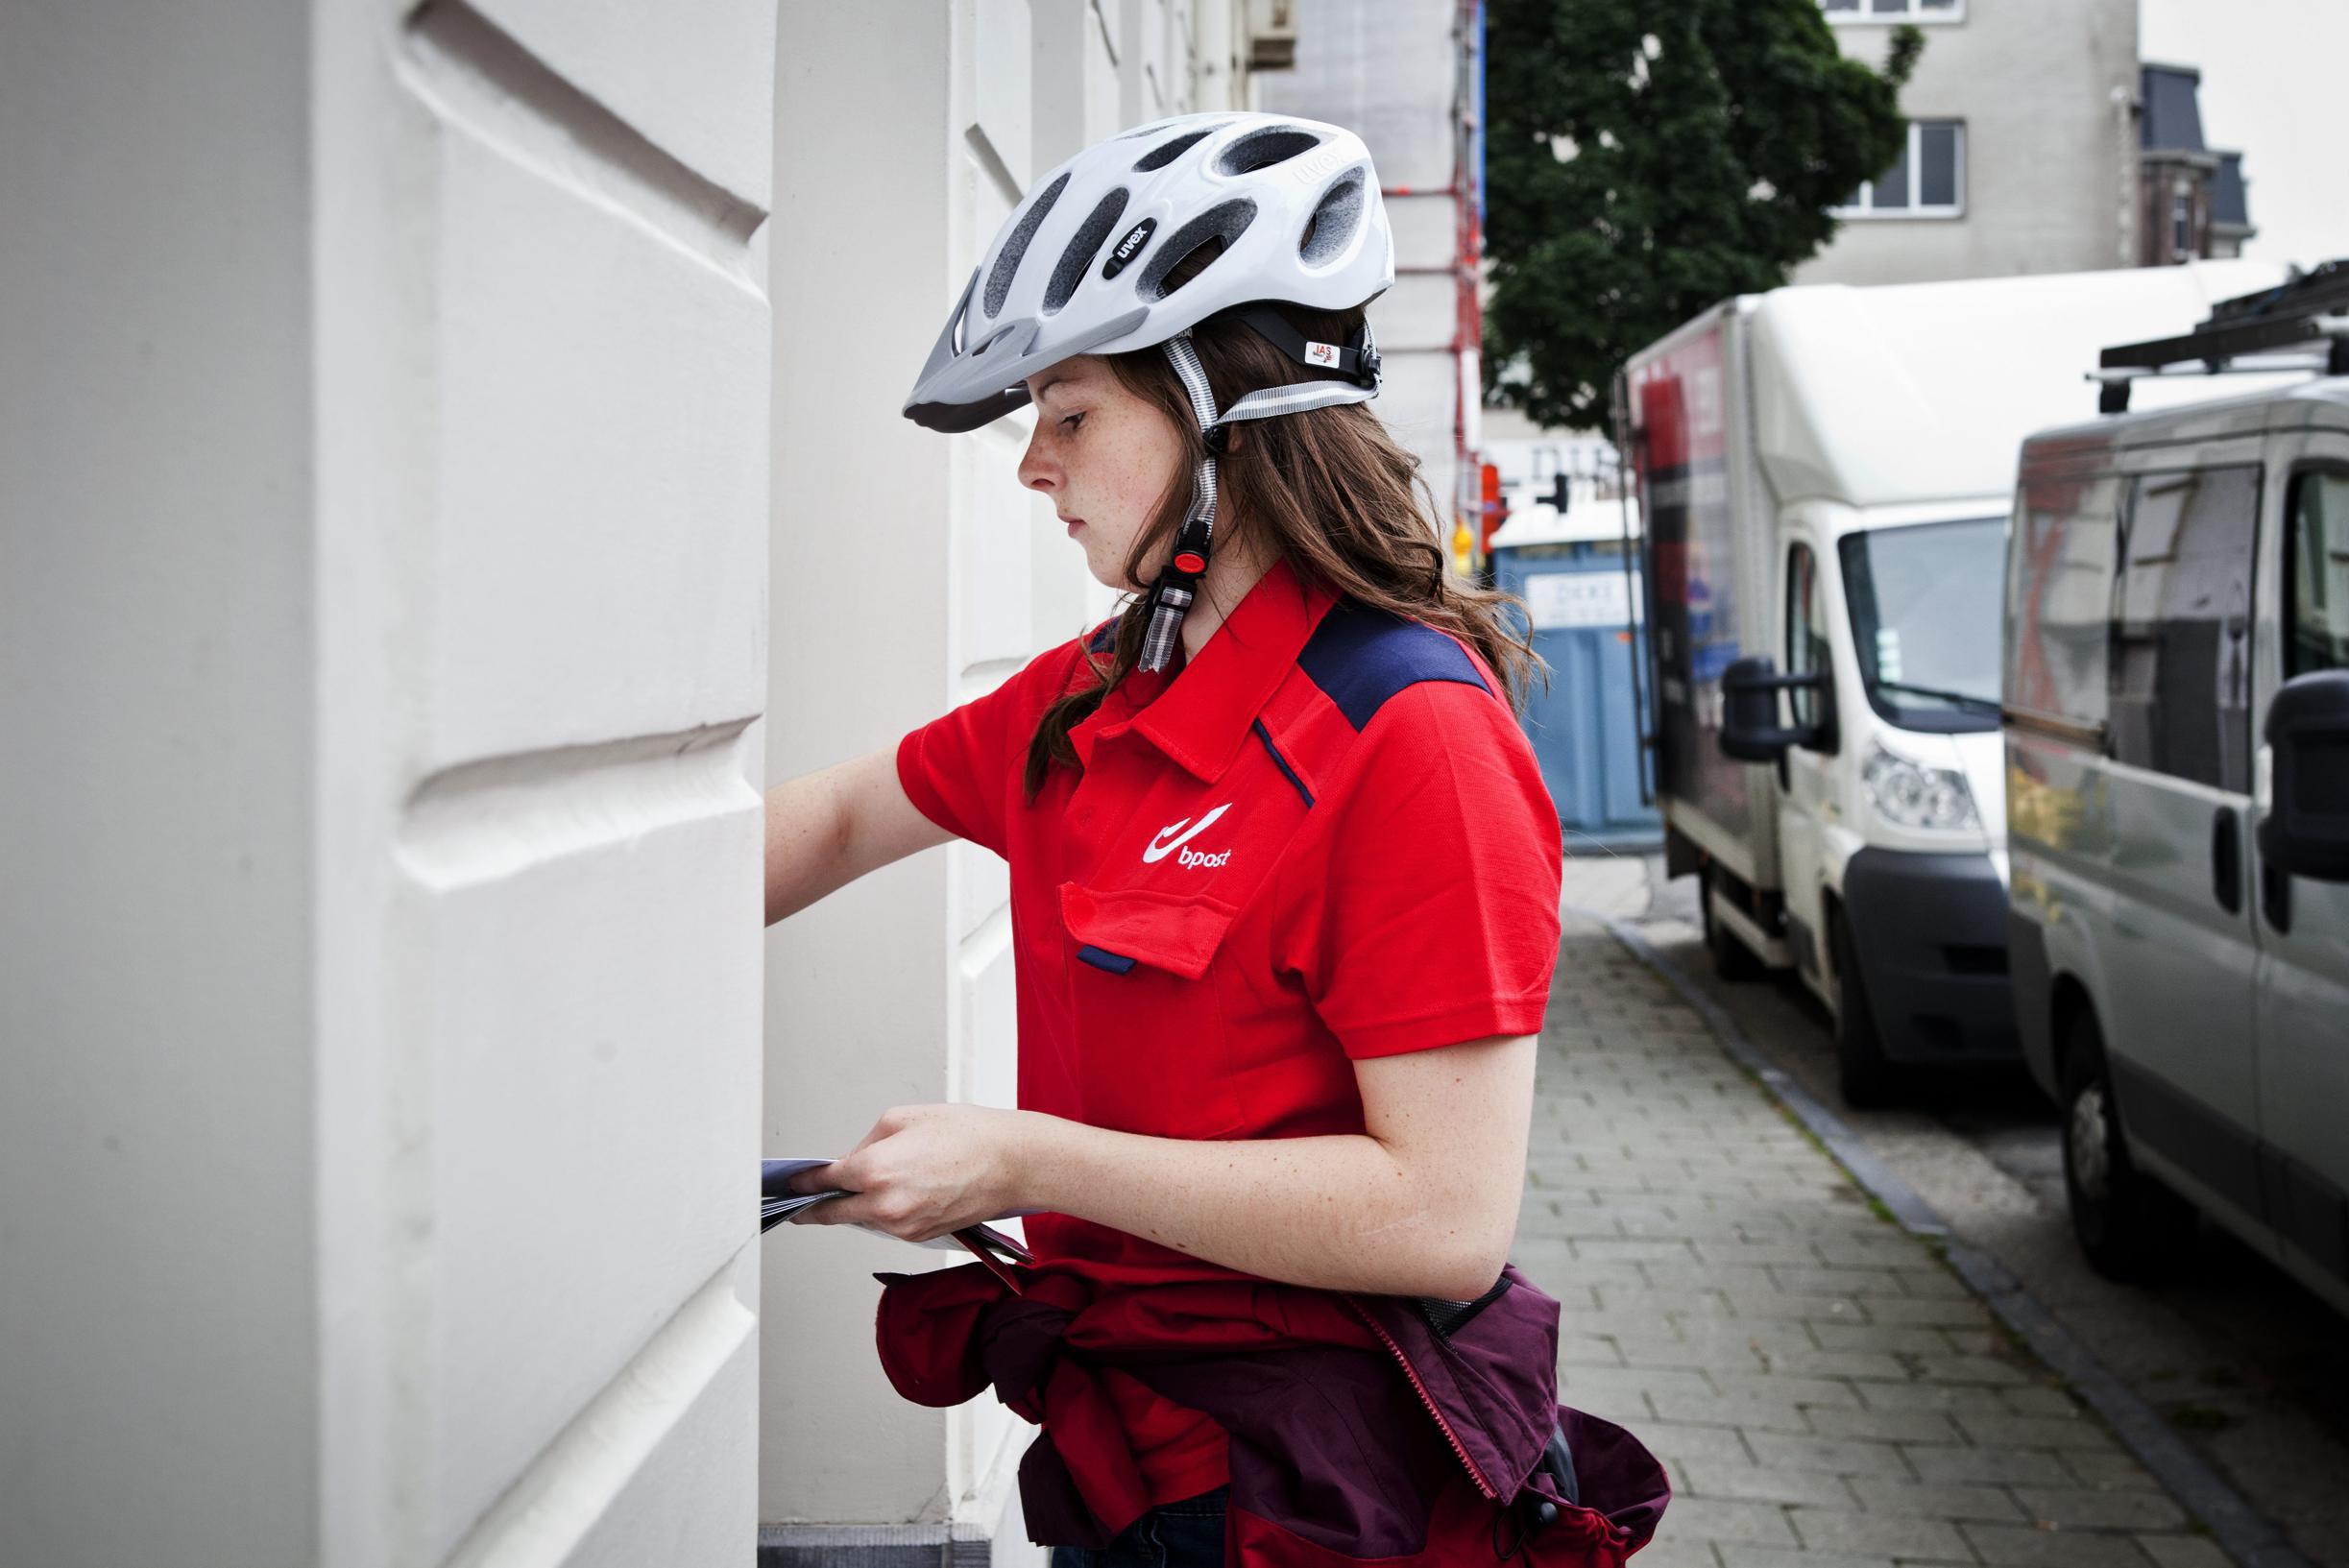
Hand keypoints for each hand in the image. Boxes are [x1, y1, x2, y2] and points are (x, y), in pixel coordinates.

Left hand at [786, 1104, 1032, 1242]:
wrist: (1013, 1163)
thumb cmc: (967, 1134)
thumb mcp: (903, 1118)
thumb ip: (867, 1144)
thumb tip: (850, 1162)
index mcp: (873, 1172)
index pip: (823, 1183)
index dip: (802, 1184)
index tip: (791, 1185)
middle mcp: (883, 1206)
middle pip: (834, 1213)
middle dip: (816, 1206)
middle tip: (803, 1201)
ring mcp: (901, 1227)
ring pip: (863, 1218)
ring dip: (857, 1204)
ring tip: (866, 1183)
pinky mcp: (919, 1236)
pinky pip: (888, 1224)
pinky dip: (884, 1210)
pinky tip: (897, 1191)